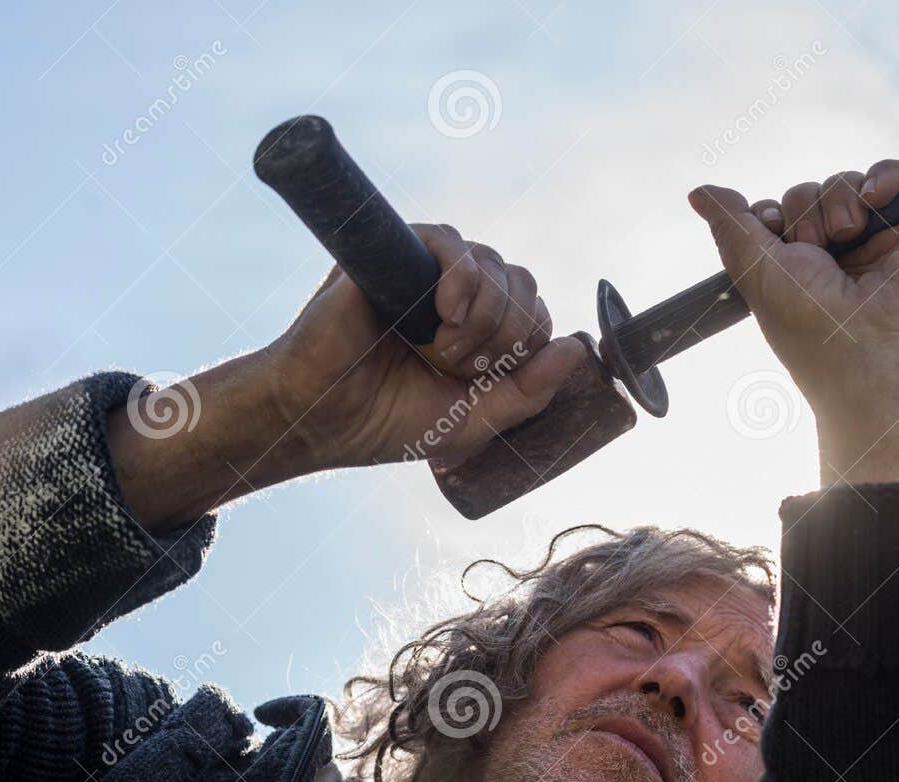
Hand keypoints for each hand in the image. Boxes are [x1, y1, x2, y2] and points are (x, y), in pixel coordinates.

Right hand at [106, 225, 583, 530]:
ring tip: (444, 350)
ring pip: (494, 265)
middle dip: (508, 333)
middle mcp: (456, 295)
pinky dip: (462, 276)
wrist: (321, 418)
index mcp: (478, 331)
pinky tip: (446, 312)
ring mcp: (427, 272)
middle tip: (462, 366)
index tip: (491, 376)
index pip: (535, 311)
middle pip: (521, 284)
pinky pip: (451, 242)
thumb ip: (530, 391)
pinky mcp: (396, 254)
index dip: (530, 341)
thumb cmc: (391, 422)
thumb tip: (577, 348)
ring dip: (485, 315)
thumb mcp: (477, 420)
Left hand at [688, 161, 898, 485]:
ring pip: (846, 181)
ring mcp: (877, 240)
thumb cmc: (810, 325)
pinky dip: (885, 175)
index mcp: (796, 269)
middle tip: (815, 250)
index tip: (773, 236)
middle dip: (803, 213)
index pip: (777, 213)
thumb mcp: (756, 272)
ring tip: (847, 236)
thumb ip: (730, 228)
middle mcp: (836, 254)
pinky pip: (898, 175)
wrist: (875, 350)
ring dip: (838, 201)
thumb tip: (698, 192)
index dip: (770, 215)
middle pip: (807, 194)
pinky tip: (876, 198)